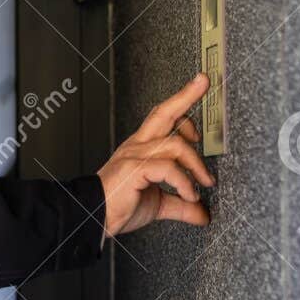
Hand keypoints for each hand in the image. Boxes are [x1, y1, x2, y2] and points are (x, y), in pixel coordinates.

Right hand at [97, 72, 214, 241]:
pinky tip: (189, 196)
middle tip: (204, 81)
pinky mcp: (134, 168)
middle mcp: (139, 146)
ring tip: (205, 182)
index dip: (182, 101)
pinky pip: (168, 168)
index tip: (199, 85)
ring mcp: (135, 155)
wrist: (95, 217)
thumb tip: (202, 213)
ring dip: (197, 164)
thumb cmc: (118, 205)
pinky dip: (184, 183)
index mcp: (142, 147)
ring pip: (175, 144)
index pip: (163, 116)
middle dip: (186, 95)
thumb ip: (181, 204)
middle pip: (164, 112)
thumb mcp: (158, 203)